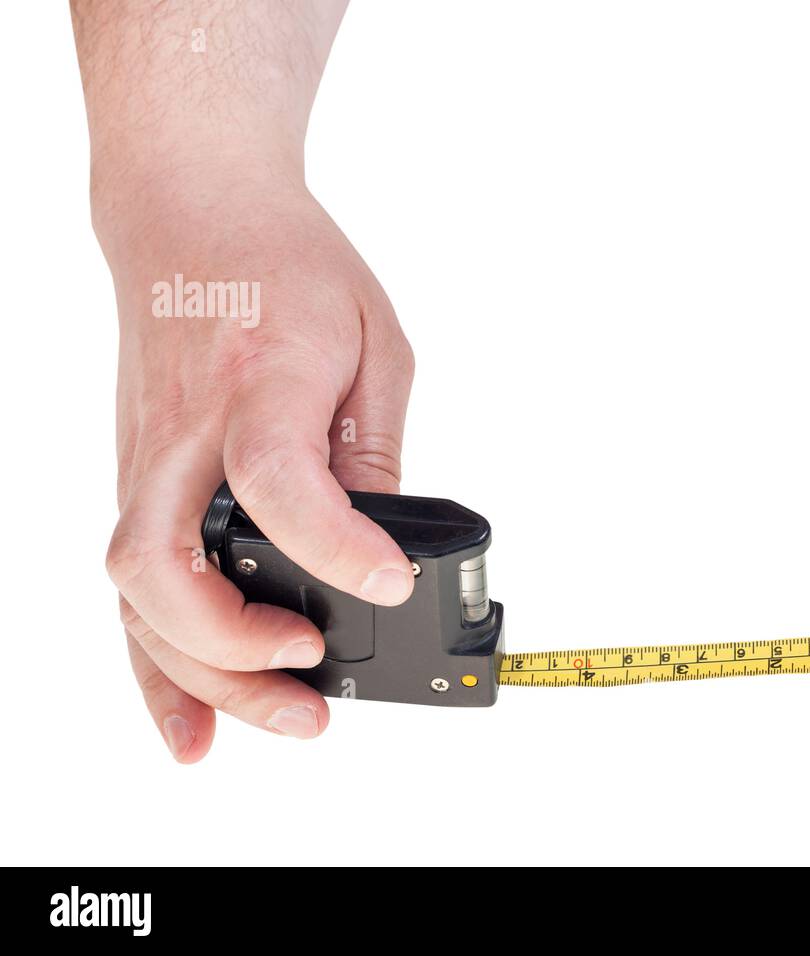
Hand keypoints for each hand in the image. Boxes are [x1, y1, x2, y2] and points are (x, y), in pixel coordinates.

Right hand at [101, 172, 415, 758]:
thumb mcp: (373, 340)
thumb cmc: (287, 264)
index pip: (278, 481)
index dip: (336, 549)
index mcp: (260, 382)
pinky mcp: (136, 480)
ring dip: (202, 677)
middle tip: (316, 678)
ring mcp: (146, 461)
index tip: (390, 584)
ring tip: (282, 719)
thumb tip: (385, 548)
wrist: (190, 211)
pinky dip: (158, 663)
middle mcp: (184, 433)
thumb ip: (376, 448)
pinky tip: (195, 722)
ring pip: (138, 596)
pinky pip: (133, 587)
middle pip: (168, 566)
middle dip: (238, 649)